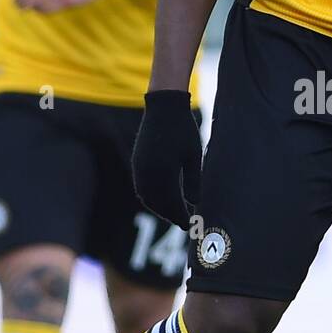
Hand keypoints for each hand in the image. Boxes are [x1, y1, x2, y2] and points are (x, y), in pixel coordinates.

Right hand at [132, 90, 201, 227]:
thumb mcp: (194, 155)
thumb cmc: (184, 130)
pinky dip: (151, 198)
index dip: (181, 216)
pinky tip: (161, 199)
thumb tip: (193, 203)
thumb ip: (193, 180)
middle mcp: (148, 173)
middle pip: (158, 204)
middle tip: (184, 223)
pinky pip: (142, 187)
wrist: (164, 108)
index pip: (172, 203)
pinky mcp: (137, 162)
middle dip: (170, 215)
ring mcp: (140, 168)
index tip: (190, 225)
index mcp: (164, 172)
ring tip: (174, 214)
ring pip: (147, 198)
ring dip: (160, 208)